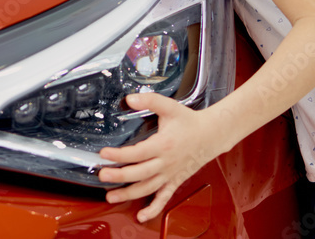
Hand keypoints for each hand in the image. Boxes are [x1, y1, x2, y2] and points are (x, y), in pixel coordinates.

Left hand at [98, 93, 228, 223]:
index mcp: (164, 145)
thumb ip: (149, 101)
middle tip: (102, 175)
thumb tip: (130, 99)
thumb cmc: (190, 122)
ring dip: (128, 194)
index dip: (119, 155)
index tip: (104, 153)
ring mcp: (170, 174)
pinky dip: (153, 209)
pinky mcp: (174, 181)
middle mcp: (166, 163)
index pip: (137, 153)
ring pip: (148, 188)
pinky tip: (141, 216)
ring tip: (111, 196)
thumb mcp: (170, 107)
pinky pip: (164, 198)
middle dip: (119, 176)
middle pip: (139, 173)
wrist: (211, 135)